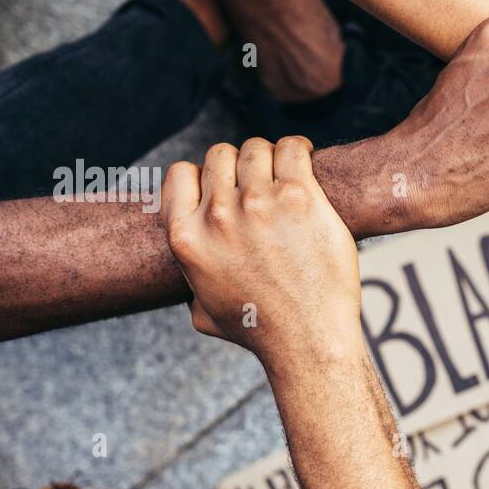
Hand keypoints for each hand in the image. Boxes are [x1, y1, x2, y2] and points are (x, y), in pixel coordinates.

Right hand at [161, 135, 361, 363]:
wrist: (308, 340)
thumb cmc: (261, 331)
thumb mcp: (203, 310)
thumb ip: (192, 283)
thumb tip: (192, 279)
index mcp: (186, 237)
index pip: (180, 173)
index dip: (203, 176)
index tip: (226, 188)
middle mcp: (217, 214)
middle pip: (221, 155)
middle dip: (241, 166)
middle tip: (264, 183)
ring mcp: (258, 202)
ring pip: (256, 149)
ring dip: (272, 157)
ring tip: (288, 174)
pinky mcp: (299, 197)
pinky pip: (294, 149)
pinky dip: (300, 149)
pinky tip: (307, 162)